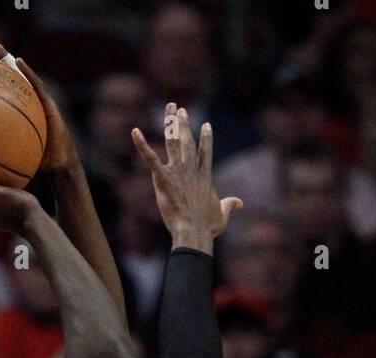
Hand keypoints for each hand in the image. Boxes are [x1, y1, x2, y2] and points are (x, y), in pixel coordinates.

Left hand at [0, 45, 77, 171]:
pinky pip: (36, 84)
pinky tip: (18, 61)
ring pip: (20, 76)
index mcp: (15, 113)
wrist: (58, 163)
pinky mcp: (48, 102)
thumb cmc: (35, 160)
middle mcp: (24, 103)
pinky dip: (27, 72)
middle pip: (5, 78)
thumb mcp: (12, 154)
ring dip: (8, 59)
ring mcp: (36, 100)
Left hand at [132, 105, 242, 253]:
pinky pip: (150, 159)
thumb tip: (240, 203)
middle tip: (181, 110)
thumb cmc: (207, 227)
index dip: (206, 138)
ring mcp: (177, 172)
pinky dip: (142, 145)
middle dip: (184, 124)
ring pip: (172, 142)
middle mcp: (191, 169)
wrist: (194, 231)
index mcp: (205, 176)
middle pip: (187, 141)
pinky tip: (135, 132)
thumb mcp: (222, 215)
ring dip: (170, 124)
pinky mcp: (163, 179)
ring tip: (170, 109)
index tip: (206, 125)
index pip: (206, 152)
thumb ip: (229, 205)